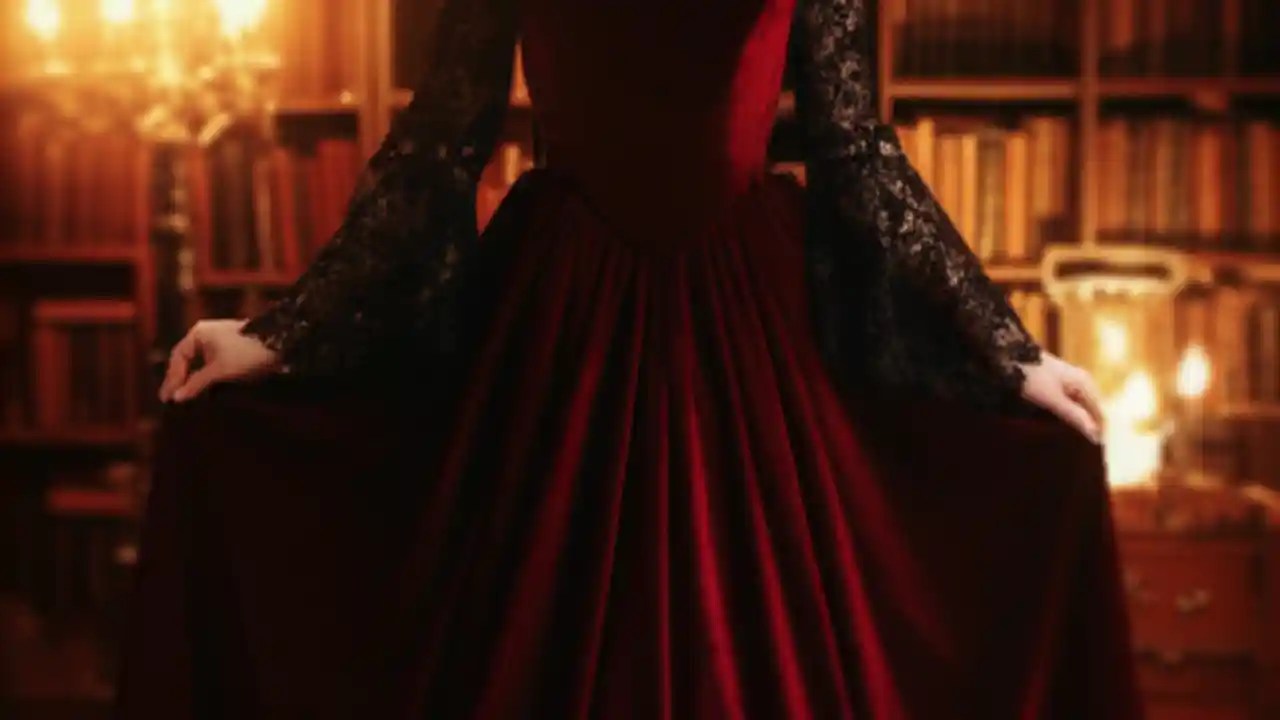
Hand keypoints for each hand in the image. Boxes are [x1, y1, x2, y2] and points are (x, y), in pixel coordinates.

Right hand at [159, 319, 280, 402]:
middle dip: (180, 379)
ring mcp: (218, 339)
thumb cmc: (245, 354)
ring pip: (199, 362)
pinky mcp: (230, 347)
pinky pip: (210, 362)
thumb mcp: (219, 370)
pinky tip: (204, 388)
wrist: (279, 344)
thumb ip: (196, 384)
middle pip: (187, 359)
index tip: (168, 398)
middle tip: (171, 399)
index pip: (178, 358)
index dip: (173, 379)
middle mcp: (205, 334)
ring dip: (192, 378)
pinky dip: (205, 375)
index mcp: (198, 334)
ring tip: (185, 396)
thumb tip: (176, 398)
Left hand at [1019, 351, 1104, 444]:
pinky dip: (1067, 415)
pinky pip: (1069, 404)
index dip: (1098, 432)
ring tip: (1070, 442)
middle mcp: (1083, 381)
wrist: (1010, 357)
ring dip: (1076, 422)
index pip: (1100, 414)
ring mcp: (1071, 381)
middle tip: (1080, 449)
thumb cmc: (1032, 377)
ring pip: (1080, 408)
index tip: (1093, 450)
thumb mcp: (1053, 400)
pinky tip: (1059, 426)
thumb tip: (1095, 436)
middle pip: (1092, 411)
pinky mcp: (1059, 384)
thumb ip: (1074, 416)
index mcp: (1086, 384)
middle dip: (1088, 428)